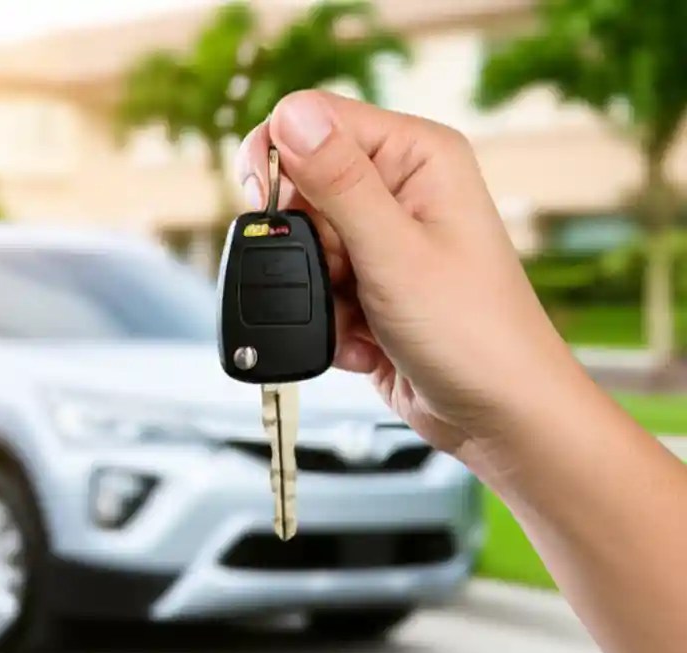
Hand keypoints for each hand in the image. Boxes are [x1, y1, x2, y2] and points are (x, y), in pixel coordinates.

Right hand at [234, 91, 579, 463]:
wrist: (499, 418)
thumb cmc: (475, 336)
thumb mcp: (394, 252)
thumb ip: (338, 181)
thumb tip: (291, 114)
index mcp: (416, 154)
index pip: (312, 120)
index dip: (280, 160)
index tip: (274, 209)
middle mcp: (398, 188)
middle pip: (297, 186)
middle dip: (301, 242)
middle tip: (340, 275)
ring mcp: (381, 238)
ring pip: (298, 244)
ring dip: (313, 290)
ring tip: (359, 314)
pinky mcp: (367, 284)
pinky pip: (310, 288)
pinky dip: (325, 320)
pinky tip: (365, 338)